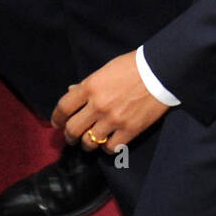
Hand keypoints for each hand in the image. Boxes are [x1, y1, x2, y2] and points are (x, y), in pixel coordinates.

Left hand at [51, 52, 169, 152]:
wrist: (159, 71)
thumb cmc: (131, 66)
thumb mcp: (105, 70)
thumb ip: (87, 84)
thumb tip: (71, 92)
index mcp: (90, 87)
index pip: (64, 108)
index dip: (57, 118)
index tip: (57, 123)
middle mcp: (98, 105)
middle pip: (73, 129)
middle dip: (69, 135)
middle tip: (71, 136)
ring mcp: (113, 120)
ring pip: (89, 142)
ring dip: (87, 143)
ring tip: (90, 141)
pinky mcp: (129, 130)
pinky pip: (110, 148)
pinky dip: (107, 148)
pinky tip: (109, 142)